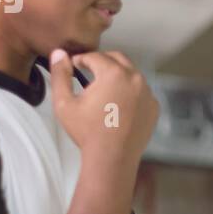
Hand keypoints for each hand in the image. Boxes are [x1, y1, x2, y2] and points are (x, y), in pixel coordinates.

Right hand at [48, 48, 157, 164]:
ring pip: (131, 74)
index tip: (74, 64)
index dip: (82, 58)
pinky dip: (131, 91)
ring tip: (103, 87)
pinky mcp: (153, 106)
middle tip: (89, 69)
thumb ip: (60, 75)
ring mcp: (147, 93)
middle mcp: (135, 79)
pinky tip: (118, 103)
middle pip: (117, 59)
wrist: (112, 159)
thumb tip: (59, 54)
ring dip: (118, 75)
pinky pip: (141, 91)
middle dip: (102, 61)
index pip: (96, 56)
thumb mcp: (64, 103)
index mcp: (114, 74)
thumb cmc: (87, 132)